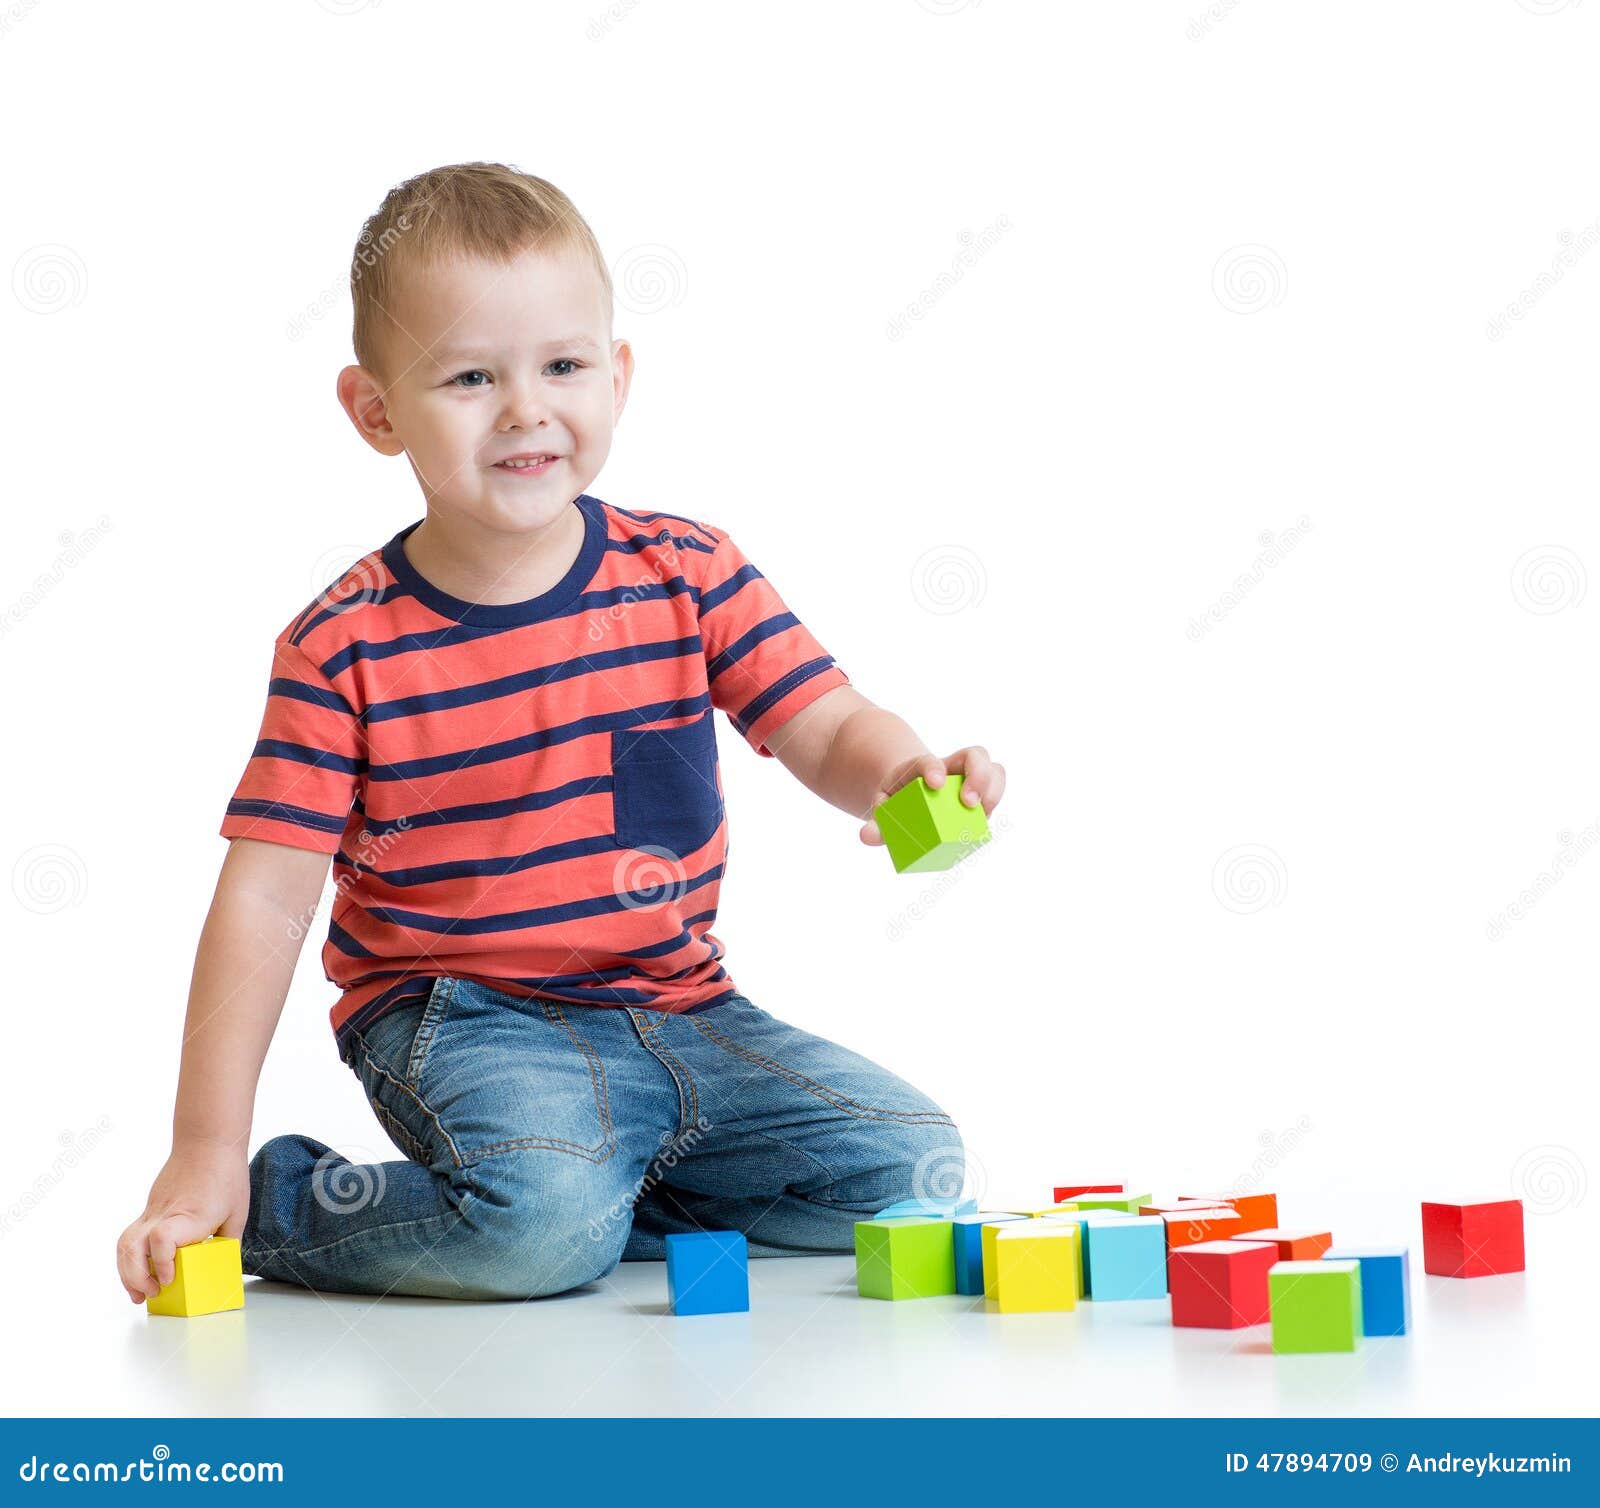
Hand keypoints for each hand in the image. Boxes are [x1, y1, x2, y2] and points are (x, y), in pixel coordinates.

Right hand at [116, 1142, 249, 1304]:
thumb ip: (228, 1241)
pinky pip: (131, 1235)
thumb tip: (224, 1265)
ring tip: (139, 1291)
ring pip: (125, 1243)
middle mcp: (166, 1214)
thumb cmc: (226, 1174)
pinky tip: (142, 1268)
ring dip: (127, 1273)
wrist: (208, 1141)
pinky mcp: (150, 1207)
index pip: (163, 1238)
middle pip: (134, 1247)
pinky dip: (130, 1257)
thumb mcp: (237, 1212)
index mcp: (190, 1215)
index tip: (169, 1279)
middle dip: (137, 1278)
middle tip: (152, 1294)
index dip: (163, 1262)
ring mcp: (154, 1210)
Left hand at [859, 746, 1005, 846]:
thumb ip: (877, 823)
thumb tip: (866, 837)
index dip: (933, 768)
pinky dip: (994, 803)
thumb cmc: (897, 801)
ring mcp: (968, 779)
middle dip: (978, 775)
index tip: (934, 783)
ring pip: (993, 769)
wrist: (910, 793)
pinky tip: (982, 825)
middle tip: (968, 802)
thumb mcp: (884, 810)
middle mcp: (949, 768)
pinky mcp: (979, 794)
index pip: (928, 761)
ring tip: (982, 814)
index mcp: (921, 768)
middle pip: (974, 754)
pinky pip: (996, 789)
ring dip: (993, 789)